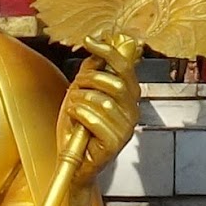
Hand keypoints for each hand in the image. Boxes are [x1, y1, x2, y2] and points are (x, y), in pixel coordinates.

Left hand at [57, 33, 139, 187]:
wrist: (74, 165)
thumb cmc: (79, 131)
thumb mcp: (82, 95)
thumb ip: (91, 73)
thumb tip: (96, 52)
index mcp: (129, 97)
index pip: (124, 68)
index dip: (108, 51)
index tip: (91, 40)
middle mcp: (132, 112)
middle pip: (115, 83)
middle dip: (89, 80)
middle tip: (76, 89)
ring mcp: (126, 129)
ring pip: (102, 101)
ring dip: (80, 101)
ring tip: (74, 109)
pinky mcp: (114, 144)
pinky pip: (94, 119)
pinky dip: (79, 115)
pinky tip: (74, 120)